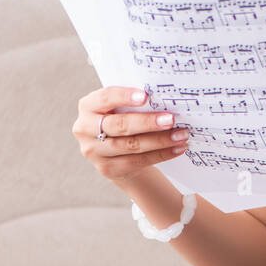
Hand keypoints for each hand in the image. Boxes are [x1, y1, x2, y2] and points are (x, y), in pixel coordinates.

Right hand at [74, 86, 188, 184]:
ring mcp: (94, 151)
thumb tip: (162, 98)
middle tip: (171, 119)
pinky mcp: (108, 168)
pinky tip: (176, 148)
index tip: (145, 96)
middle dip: (147, 122)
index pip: (104, 98)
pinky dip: (160, 154)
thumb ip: (132, 102)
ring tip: (180, 135)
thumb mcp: (118, 108)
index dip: (124, 96)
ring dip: (160, 140)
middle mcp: (85, 128)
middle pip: (119, 125)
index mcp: (88, 106)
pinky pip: (137, 161)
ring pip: (131, 145)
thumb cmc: (120, 120)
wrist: (114, 152)